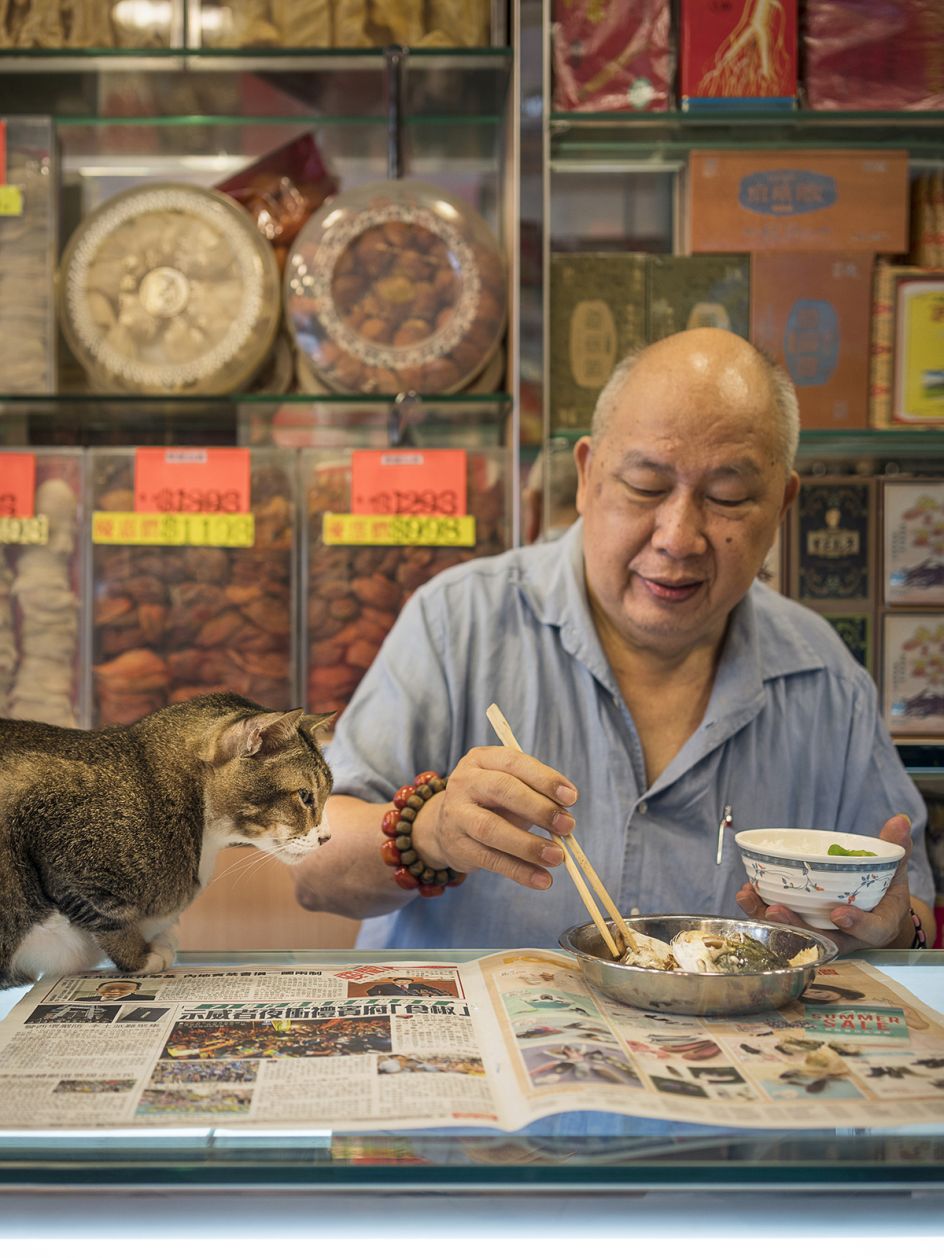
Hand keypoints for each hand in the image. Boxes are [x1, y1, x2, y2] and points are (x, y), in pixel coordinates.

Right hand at [410, 745, 577, 888]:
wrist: (446, 826)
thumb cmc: (492, 802)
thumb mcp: (510, 788)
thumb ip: (535, 796)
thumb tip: (565, 819)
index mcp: (481, 759)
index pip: (514, 762)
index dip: (544, 779)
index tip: (572, 797)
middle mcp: (464, 782)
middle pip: (501, 790)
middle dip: (538, 808)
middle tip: (568, 826)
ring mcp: (456, 814)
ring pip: (491, 828)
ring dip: (528, 845)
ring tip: (557, 857)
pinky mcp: (457, 846)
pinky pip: (490, 859)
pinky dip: (519, 871)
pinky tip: (542, 879)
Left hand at [735, 814, 913, 954]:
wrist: (875, 912)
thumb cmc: (885, 890)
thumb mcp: (895, 870)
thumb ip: (896, 848)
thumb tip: (899, 820)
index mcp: (877, 926)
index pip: (870, 931)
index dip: (855, 925)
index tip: (838, 913)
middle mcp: (848, 937)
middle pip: (822, 939)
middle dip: (796, 926)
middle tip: (776, 909)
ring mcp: (824, 937)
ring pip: (795, 935)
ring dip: (770, 919)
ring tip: (749, 896)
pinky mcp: (804, 930)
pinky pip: (781, 926)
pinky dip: (761, 911)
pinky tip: (747, 894)